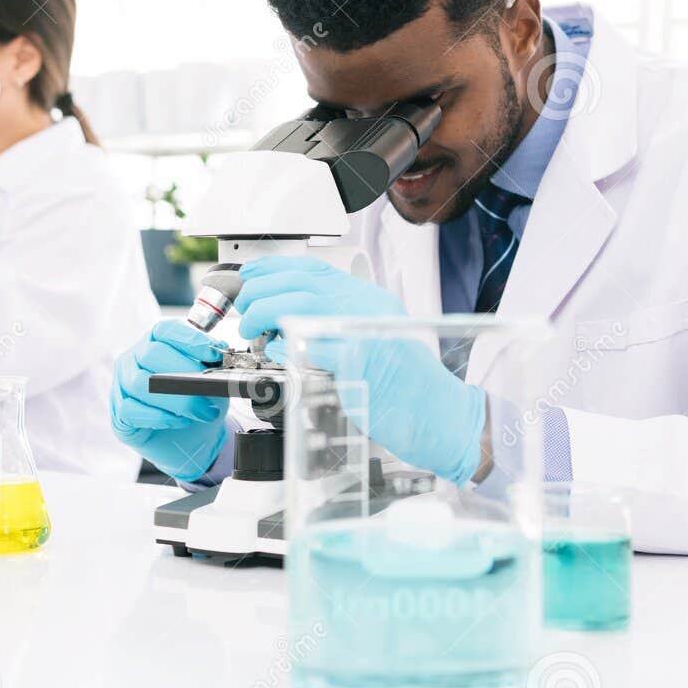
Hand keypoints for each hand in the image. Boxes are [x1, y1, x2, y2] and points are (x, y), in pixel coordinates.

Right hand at [110, 320, 229, 481]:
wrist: (189, 438)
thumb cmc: (195, 401)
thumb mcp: (209, 379)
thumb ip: (211, 364)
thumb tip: (222, 352)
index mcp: (154, 342)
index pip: (166, 330)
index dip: (191, 340)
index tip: (214, 355)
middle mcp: (133, 359)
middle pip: (152, 354)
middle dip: (187, 373)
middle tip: (212, 391)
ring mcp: (122, 385)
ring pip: (141, 383)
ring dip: (178, 399)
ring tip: (202, 411)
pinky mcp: (119, 413)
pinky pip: (132, 410)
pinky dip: (160, 417)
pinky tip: (179, 421)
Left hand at [234, 256, 486, 484]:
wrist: (443, 418)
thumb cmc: (407, 391)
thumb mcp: (371, 343)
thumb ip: (334, 328)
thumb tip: (285, 324)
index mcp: (370, 301)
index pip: (314, 270)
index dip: (275, 269)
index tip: (251, 276)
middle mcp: (369, 309)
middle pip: (302, 281)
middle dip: (261, 288)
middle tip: (244, 306)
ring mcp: (365, 332)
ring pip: (302, 302)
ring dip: (265, 311)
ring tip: (251, 328)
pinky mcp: (360, 362)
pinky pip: (312, 342)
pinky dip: (285, 343)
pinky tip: (275, 350)